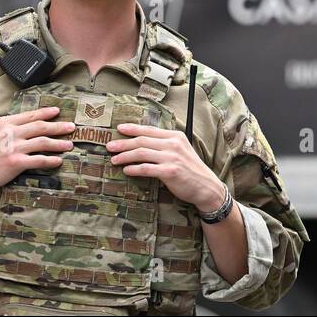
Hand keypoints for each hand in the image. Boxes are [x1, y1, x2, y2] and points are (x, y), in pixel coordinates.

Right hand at [0, 107, 74, 197]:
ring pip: (43, 142)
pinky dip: (50, 160)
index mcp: (5, 123)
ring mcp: (14, 147)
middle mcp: (11, 133)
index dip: (46, 113)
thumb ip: (2, 126)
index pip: (30, 115)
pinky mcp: (16, 162)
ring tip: (69, 145)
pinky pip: (38, 160)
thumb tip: (14, 123)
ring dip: (58, 144)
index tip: (57, 111)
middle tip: (71, 127)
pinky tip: (58, 161)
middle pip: (40, 127)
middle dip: (58, 126)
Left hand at [108, 124, 226, 212]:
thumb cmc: (190, 170)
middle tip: (110, 146)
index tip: (119, 129)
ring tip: (114, 160)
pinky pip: (146, 168)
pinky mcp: (170, 172)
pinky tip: (126, 170)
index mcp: (175, 136)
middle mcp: (173, 144)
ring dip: (125, 156)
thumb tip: (143, 143)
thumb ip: (165, 144)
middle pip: (142, 141)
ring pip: (141, 153)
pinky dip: (134, 169)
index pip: (149, 130)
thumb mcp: (181, 150)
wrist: (206, 187)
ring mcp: (172, 157)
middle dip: (123, 143)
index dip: (132, 129)